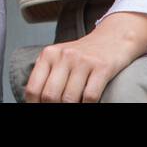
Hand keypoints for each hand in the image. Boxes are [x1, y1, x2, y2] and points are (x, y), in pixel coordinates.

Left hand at [23, 10, 146, 102]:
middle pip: (50, 96)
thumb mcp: (59, 57)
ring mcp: (83, 61)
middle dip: (54, 107)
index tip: (40, 108)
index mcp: (48, 54)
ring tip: (75, 104)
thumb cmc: (83, 53)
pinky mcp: (102, 68)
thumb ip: (46, 74)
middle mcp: (63, 56)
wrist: (113, 37)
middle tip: (60, 108)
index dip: (35, 104)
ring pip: (69, 99)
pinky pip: (90, 96)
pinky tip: (87, 102)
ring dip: (72, 107)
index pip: (33, 88)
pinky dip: (87, 105)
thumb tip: (35, 99)